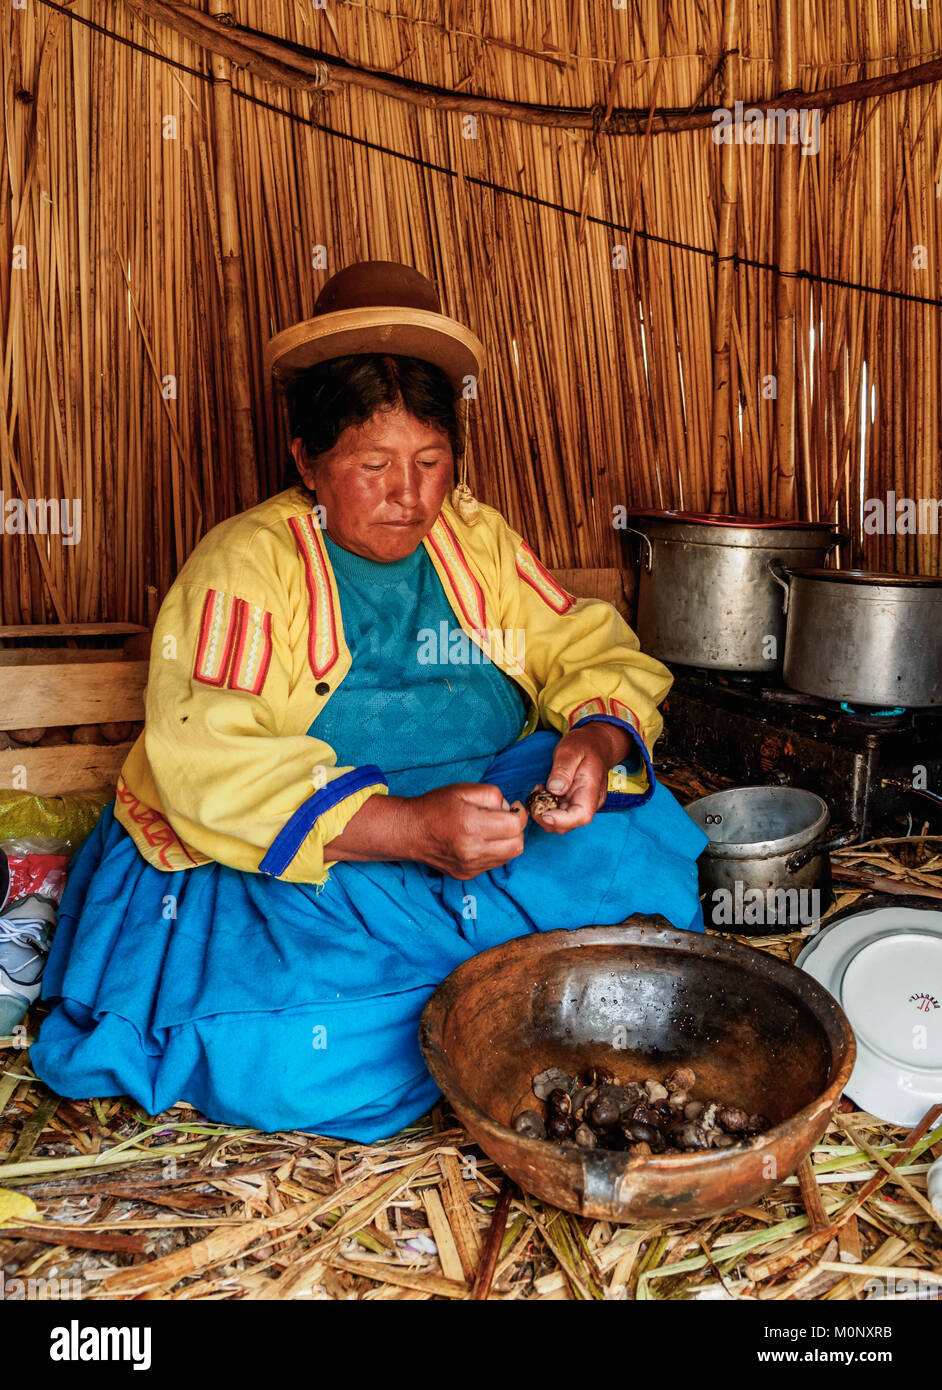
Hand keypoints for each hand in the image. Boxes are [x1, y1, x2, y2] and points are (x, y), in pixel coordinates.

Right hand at [410, 782, 528, 877]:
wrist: (410, 831)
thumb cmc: (436, 806)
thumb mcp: (464, 789)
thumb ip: (492, 795)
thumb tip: (510, 809)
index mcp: (471, 826)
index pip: (514, 826)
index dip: (520, 814)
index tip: (515, 807)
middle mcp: (471, 850)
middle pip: (517, 845)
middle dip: (517, 830)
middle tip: (507, 818)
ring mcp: (469, 866)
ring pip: (508, 856)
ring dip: (507, 841)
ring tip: (493, 829)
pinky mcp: (466, 874)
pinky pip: (494, 864)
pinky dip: (495, 851)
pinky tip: (481, 840)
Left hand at [531, 723, 633, 833]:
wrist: (596, 743)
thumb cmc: (585, 744)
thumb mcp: (571, 749)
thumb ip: (563, 769)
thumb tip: (554, 789)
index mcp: (592, 790)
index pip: (581, 816)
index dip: (560, 820)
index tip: (542, 811)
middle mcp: (589, 802)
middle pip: (567, 824)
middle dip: (545, 817)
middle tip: (534, 795)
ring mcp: (581, 804)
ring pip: (560, 822)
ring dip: (543, 812)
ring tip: (538, 790)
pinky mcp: (573, 803)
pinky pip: (558, 813)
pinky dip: (546, 807)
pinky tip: (542, 791)